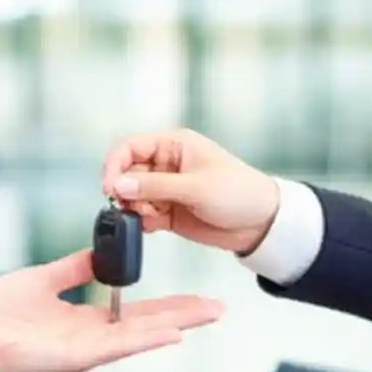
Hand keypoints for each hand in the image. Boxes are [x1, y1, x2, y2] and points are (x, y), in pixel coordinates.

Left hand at [0, 248, 223, 371]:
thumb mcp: (42, 279)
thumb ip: (72, 269)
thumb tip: (95, 253)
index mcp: (84, 320)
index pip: (136, 312)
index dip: (167, 305)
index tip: (193, 297)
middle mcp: (92, 337)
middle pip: (150, 325)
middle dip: (186, 316)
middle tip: (218, 307)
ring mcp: (88, 349)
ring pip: (144, 335)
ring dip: (179, 325)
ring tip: (209, 315)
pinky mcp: (79, 357)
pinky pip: (120, 345)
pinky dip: (149, 339)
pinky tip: (174, 333)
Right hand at [102, 128, 279, 253]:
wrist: (261, 223)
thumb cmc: (240, 192)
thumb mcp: (197, 187)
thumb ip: (156, 186)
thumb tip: (119, 185)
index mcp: (174, 146)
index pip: (131, 147)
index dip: (115, 164)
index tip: (111, 186)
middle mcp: (166, 165)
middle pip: (127, 173)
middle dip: (125, 191)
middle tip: (133, 206)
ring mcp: (167, 189)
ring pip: (133, 196)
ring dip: (134, 208)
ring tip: (151, 215)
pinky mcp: (169, 211)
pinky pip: (143, 214)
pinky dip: (141, 221)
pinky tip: (152, 225)